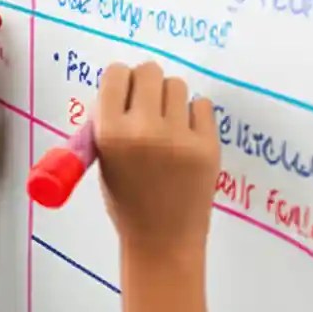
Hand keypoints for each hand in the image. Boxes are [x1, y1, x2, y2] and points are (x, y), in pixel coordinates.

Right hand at [94, 62, 220, 253]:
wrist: (162, 240)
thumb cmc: (127, 200)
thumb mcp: (104, 159)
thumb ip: (110, 121)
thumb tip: (126, 86)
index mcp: (111, 133)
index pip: (116, 74)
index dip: (120, 81)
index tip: (124, 93)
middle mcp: (144, 129)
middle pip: (149, 71)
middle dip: (146, 84)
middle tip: (148, 105)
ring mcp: (180, 137)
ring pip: (177, 85)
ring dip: (170, 98)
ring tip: (168, 124)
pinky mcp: (208, 145)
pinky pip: (202, 105)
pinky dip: (194, 116)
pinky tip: (186, 136)